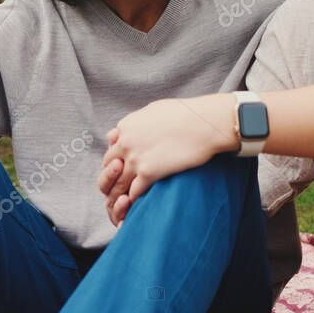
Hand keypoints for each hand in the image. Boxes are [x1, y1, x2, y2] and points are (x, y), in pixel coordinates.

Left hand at [98, 95, 237, 224]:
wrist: (204, 123)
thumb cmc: (186, 113)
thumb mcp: (154, 110)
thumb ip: (136, 122)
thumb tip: (126, 129)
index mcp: (126, 127)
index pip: (110, 150)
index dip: (115, 163)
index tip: (123, 170)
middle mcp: (126, 143)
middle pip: (109, 169)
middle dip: (113, 181)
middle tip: (121, 190)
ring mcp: (135, 159)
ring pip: (118, 185)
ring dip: (121, 196)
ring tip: (126, 204)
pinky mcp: (149, 173)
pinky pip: (133, 192)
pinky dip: (135, 200)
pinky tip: (141, 203)